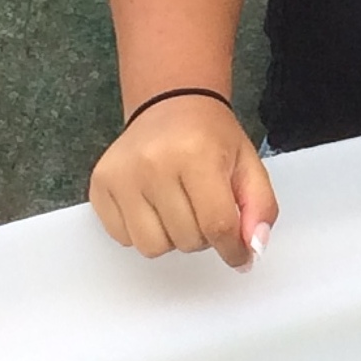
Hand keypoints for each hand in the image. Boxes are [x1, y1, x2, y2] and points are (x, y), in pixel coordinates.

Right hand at [89, 93, 277, 270]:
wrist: (171, 105)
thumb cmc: (211, 136)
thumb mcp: (249, 164)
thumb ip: (260, 207)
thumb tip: (253, 247)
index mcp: (197, 155)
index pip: (217, 224)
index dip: (233, 248)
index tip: (239, 255)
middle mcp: (153, 164)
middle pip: (187, 239)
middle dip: (204, 236)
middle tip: (205, 209)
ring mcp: (122, 176)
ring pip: (153, 247)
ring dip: (173, 238)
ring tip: (181, 209)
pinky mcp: (100, 186)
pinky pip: (124, 239)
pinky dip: (144, 233)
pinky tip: (155, 206)